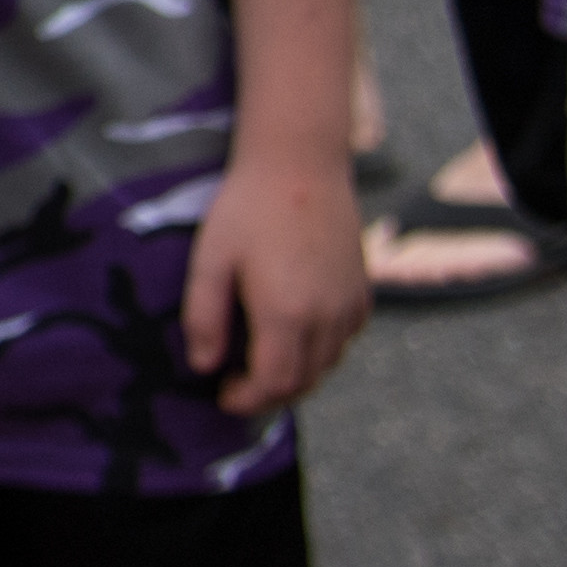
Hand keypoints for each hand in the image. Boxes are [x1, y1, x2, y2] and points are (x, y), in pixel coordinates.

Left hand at [182, 137, 372, 415]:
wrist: (301, 165)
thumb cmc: (247, 208)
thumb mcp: (210, 259)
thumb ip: (203, 317)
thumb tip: (203, 366)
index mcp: (286, 314)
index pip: (273, 384)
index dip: (247, 401)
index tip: (223, 397)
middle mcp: (326, 318)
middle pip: (303, 382)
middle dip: (269, 394)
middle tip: (237, 386)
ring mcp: (350, 307)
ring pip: (327, 365)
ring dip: (295, 375)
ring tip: (260, 362)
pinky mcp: (363, 294)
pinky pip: (344, 341)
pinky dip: (320, 352)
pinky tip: (293, 334)